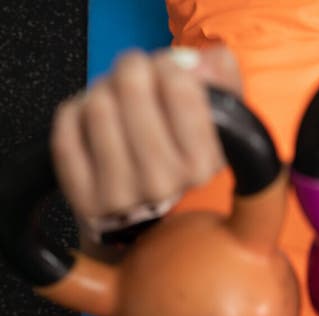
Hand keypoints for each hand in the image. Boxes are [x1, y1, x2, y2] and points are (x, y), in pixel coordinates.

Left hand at [49, 45, 242, 220]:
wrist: (151, 219)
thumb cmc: (181, 158)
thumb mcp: (218, 119)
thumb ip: (221, 79)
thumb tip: (198, 64)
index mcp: (201, 166)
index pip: (179, 88)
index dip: (169, 66)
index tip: (168, 74)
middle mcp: (162, 185)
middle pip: (131, 87)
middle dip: (131, 70)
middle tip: (136, 79)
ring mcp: (119, 196)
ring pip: (97, 105)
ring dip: (102, 90)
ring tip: (115, 103)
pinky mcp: (83, 198)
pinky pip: (67, 127)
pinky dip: (75, 113)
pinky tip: (92, 125)